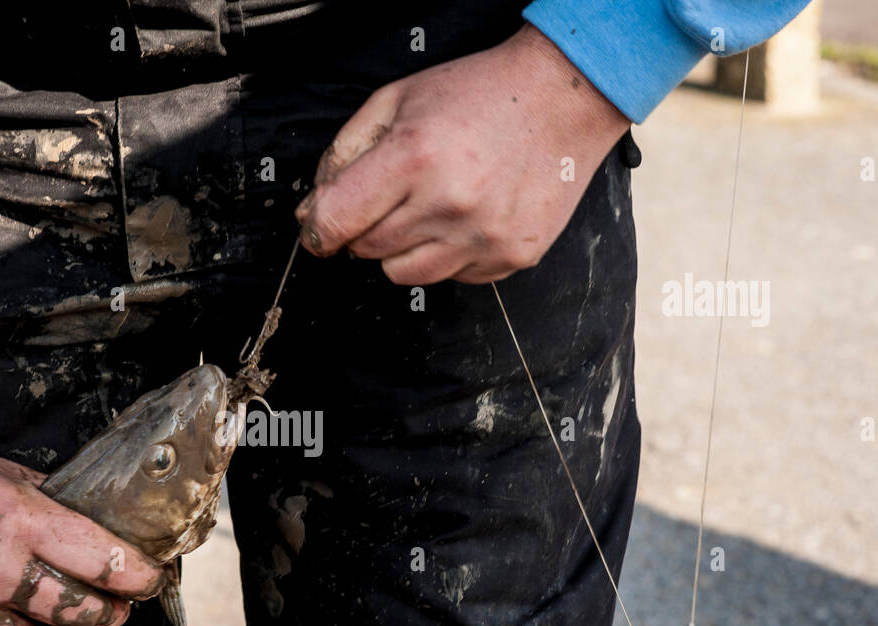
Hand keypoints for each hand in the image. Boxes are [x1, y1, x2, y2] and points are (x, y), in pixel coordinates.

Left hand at [295, 24, 630, 283]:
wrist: (563, 98)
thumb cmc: (480, 95)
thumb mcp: (396, 100)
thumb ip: (344, 154)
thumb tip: (314, 209)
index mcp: (414, 156)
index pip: (337, 221)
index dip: (318, 229)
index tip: (318, 229)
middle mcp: (450, 202)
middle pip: (367, 250)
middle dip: (366, 229)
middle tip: (392, 198)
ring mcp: (483, 236)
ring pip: (403, 274)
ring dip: (403, 248)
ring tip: (428, 208)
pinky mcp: (510, 257)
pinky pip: (451, 278)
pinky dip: (447, 254)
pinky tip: (465, 217)